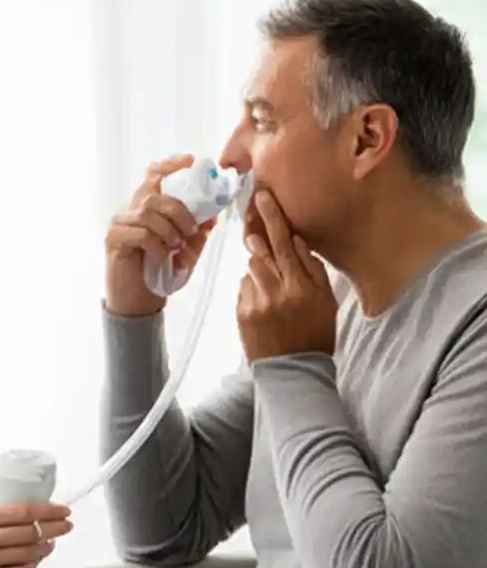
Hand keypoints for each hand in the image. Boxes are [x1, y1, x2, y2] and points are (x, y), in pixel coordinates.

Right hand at [0, 502, 71, 567]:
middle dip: (55, 528)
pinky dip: (31, 565)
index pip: (23, 512)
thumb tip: (29, 510)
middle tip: (66, 526)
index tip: (63, 510)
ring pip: (26, 554)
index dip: (48, 511)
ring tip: (52, 542)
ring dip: (46, 547)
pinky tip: (36, 558)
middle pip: (30, 533)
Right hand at [106, 154, 216, 316]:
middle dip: (182, 213)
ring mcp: (119, 223)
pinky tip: (163, 260)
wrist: (137, 303)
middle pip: (157, 195)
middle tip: (192, 232)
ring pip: (150, 213)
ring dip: (171, 232)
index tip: (190, 161)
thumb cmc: (158, 274)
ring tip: (177, 250)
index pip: (153, 174)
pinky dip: (159, 248)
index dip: (170, 165)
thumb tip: (214, 215)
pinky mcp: (114, 239)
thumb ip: (197, 232)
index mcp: (145, 206)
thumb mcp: (185, 250)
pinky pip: (143, 234)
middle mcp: (129, 210)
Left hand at [237, 189, 336, 360]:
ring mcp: (255, 303)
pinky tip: (264, 304)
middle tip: (259, 234)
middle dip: (260, 241)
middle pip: (260, 252)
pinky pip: (243, 287)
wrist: (291, 370)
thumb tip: (296, 240)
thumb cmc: (316, 333)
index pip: (283, 244)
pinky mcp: (240, 313)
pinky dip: (252, 288)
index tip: (261, 197)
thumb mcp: (326, 302)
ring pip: (251, 268)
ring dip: (260, 269)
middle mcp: (276, 293)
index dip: (272, 219)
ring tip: (274, 287)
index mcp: (301, 288)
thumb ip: (313, 270)